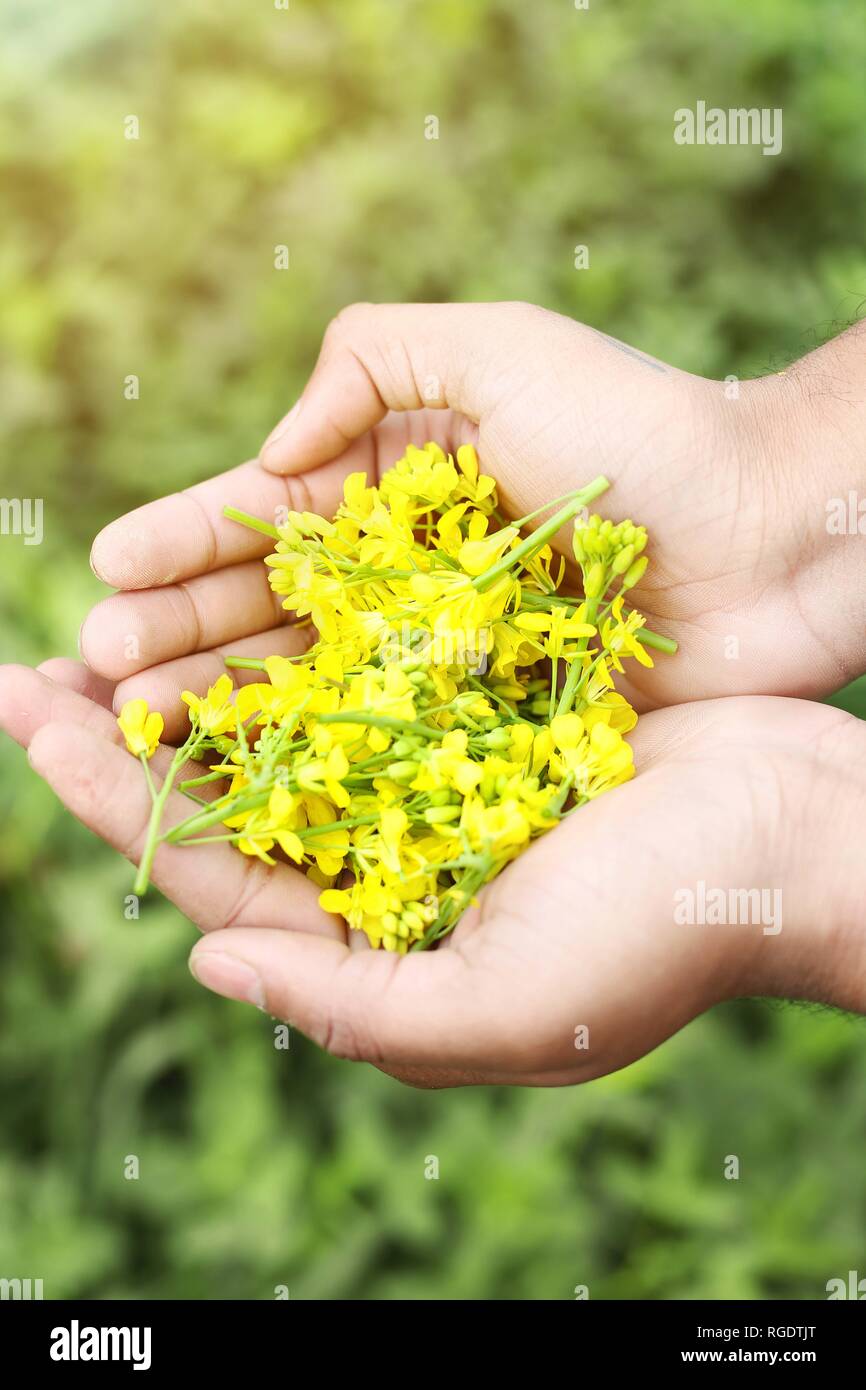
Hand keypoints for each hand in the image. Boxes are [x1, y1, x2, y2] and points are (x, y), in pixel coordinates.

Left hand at [3, 662, 863, 1087]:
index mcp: (381, 941)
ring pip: (286, 722)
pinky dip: (303, 632)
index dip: (117, 804)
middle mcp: (392, 861)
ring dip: (201, 674)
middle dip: (130, 737)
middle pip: (232, 793)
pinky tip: (246, 587)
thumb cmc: (661, 935)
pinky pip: (368, 669)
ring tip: (113, 617)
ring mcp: (434, 780)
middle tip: (32, 671)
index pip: (218, 874)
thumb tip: (207, 968)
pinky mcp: (480, 712)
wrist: (791, 831)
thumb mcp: (503, 1009)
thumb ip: (352, 1004)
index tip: (40, 729)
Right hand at [80, 304, 864, 737]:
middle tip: (91, 671)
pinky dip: (305, 763)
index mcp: (396, 490)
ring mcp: (443, 665)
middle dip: (172, 637)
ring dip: (216, 706)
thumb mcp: (501, 350)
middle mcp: (407, 585)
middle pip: (266, 616)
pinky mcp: (486, 731)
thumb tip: (273, 452)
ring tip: (132, 725)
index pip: (264, 522)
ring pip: (306, 690)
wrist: (776, 537)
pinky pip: (379, 749)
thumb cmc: (647, 432)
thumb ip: (372, 361)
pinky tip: (236, 777)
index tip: (106, 568)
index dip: (181, 545)